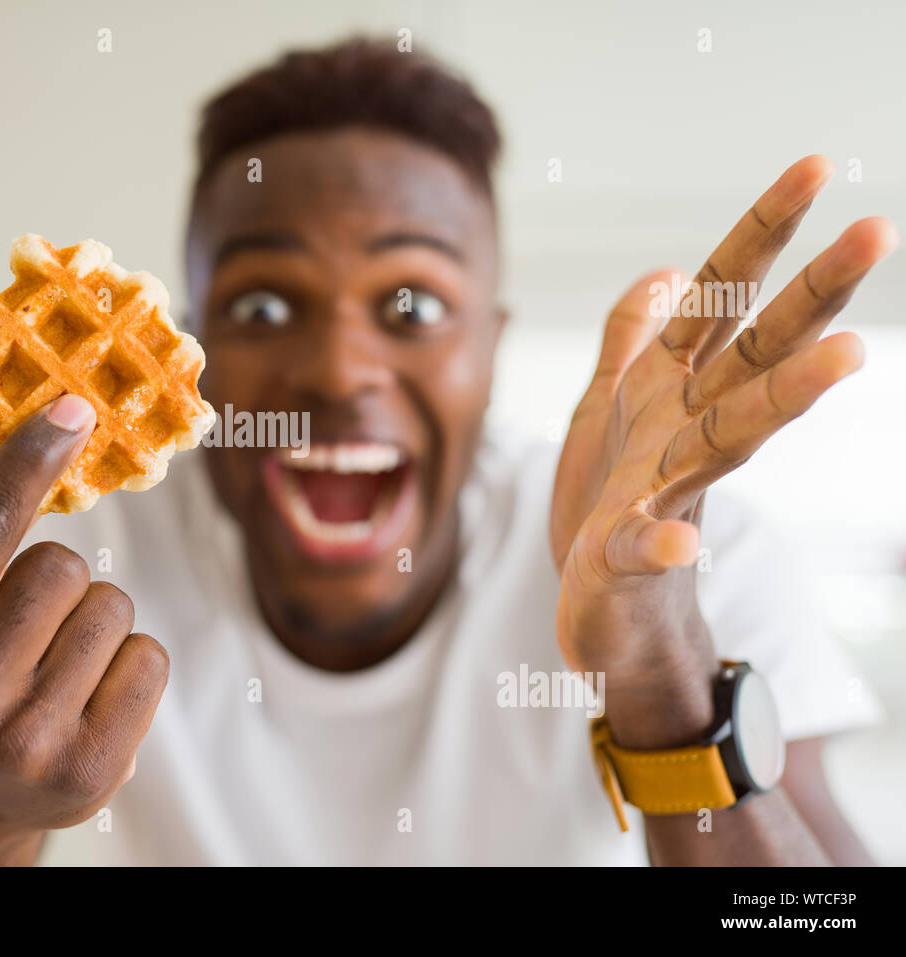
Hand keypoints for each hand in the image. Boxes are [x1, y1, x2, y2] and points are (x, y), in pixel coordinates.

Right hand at [0, 394, 168, 862]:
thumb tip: (39, 451)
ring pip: (113, 607)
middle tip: (32, 621)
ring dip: (94, 620)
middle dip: (58, 576)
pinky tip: (88, 696)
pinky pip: (149, 657)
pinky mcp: (94, 773)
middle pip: (61, 567)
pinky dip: (128, 662)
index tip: (72, 408)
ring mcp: (30, 748)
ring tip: (55, 667)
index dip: (28, 463)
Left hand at [549, 156, 895, 736]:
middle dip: (810, 296)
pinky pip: (641, 548)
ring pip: (729, 439)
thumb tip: (669, 271)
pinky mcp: (623, 557)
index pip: (724, 298)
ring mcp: (662, 493)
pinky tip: (674, 544)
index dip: (761, 234)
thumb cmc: (609, 499)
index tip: (812, 165)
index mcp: (675, 389)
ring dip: (784, 400)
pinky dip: (656, 545)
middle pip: (755, 355)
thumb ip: (633, 339)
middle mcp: (685, 432)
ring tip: (844, 360)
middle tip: (877, 232)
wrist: (603, 609)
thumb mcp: (611, 403)